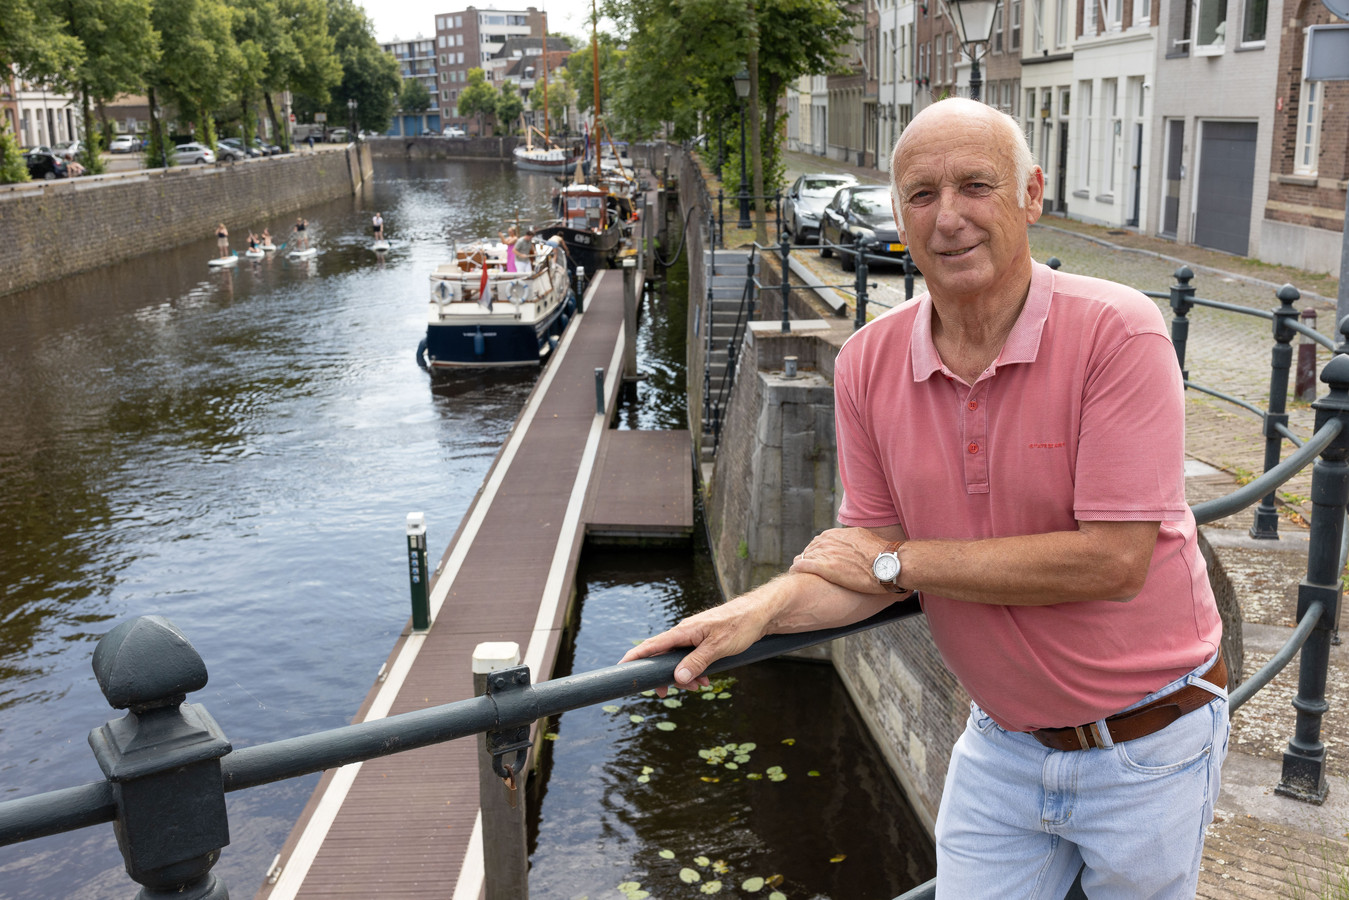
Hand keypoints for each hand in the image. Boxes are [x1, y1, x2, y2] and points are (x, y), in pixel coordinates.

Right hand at [619, 594, 776, 694]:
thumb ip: (696, 663)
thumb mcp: (718, 648)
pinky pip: (691, 658)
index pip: (652, 645)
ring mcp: (694, 636)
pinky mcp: (703, 640)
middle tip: (666, 694)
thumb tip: (677, 678)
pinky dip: (695, 671)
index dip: (635, 657)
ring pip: (679, 660)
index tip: (620, 668)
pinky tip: (706, 680)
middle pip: (663, 657)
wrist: (760, 614)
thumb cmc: (740, 626)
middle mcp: (685, 633)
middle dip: (664, 677)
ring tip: (700, 688)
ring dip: (685, 676)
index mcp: (684, 631)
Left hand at [790, 527, 895, 593]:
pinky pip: (802, 565)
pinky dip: (796, 569)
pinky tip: (793, 573)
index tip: (820, 559)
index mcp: (838, 533)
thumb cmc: (883, 555)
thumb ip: (855, 542)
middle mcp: (829, 539)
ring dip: (802, 563)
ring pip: (805, 556)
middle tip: (808, 568)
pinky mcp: (824, 566)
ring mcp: (826, 552)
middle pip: (811, 548)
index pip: (821, 541)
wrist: (888, 563)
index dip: (819, 552)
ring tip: (798, 572)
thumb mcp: (866, 539)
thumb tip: (857, 547)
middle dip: (809, 557)